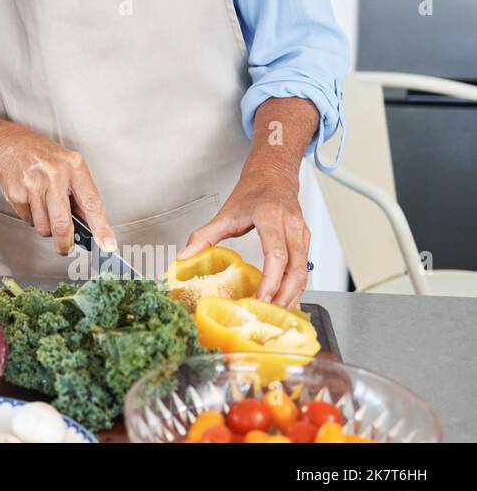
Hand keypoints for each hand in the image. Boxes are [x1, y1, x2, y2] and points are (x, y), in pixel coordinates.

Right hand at [0, 120, 116, 254]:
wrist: (8, 144)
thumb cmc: (43, 156)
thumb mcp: (68, 165)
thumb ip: (80, 193)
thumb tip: (90, 224)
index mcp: (74, 167)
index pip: (92, 203)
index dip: (101, 228)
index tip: (107, 245)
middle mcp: (55, 175)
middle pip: (62, 223)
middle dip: (65, 243)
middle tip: (65, 248)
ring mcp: (34, 184)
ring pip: (44, 226)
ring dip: (45, 226)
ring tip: (43, 207)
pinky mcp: (17, 193)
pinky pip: (28, 220)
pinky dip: (31, 217)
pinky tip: (30, 200)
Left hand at [178, 166, 309, 308]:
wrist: (273, 175)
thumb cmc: (252, 192)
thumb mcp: (224, 213)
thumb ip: (203, 237)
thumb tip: (183, 258)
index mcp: (271, 217)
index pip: (276, 254)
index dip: (271, 280)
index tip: (261, 298)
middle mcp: (291, 226)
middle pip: (295, 269)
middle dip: (283, 296)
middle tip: (267, 315)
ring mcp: (302, 234)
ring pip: (303, 272)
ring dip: (292, 296)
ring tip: (275, 315)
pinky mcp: (306, 241)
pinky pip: (304, 269)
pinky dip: (296, 288)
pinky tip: (285, 302)